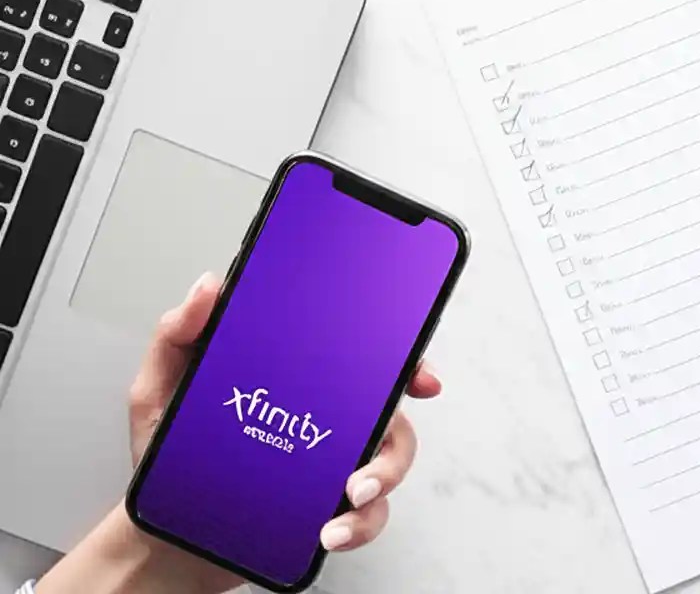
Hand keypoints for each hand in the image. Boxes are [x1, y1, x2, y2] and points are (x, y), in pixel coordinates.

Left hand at [125, 272, 443, 584]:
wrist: (162, 534)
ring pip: (388, 466)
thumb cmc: (169, 461)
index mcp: (300, 384)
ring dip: (380, 483)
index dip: (402, 361)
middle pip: (391, 417)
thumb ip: (177, 336)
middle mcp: (326, 422)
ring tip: (347, 501)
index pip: (361, 361)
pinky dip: (360, 525)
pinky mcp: (328, 511)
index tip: (418, 373)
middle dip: (398, 441)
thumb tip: (208, 287)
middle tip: (368, 465)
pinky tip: (333, 530)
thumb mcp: (159, 390)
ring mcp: (330, 468)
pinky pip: (368, 517)